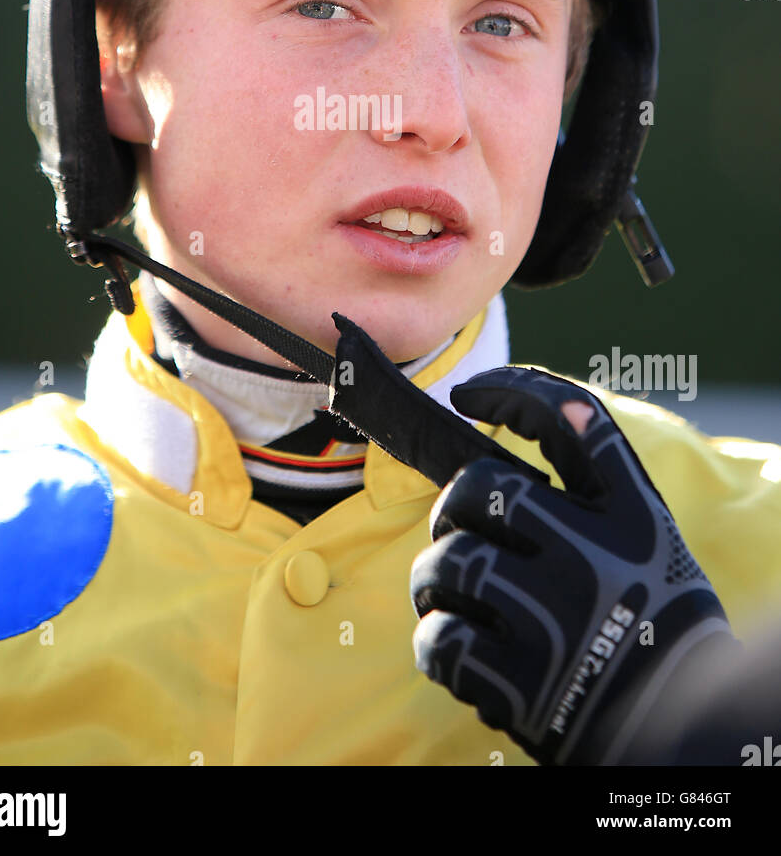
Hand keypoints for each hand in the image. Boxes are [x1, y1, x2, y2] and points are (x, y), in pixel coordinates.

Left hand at [410, 365, 737, 764]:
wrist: (678, 724)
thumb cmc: (649, 612)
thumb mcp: (645, 530)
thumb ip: (599, 467)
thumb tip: (538, 397)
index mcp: (625, 517)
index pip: (570, 418)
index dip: (512, 389)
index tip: (467, 392)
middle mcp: (590, 557)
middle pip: (474, 492)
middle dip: (452, 513)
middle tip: (463, 537)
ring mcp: (551, 618)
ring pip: (444, 564)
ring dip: (434, 582)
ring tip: (462, 600)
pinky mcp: (520, 682)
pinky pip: (439, 638)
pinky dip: (439, 644)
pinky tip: (469, 651)